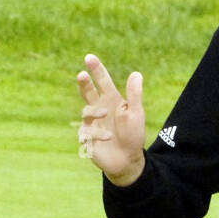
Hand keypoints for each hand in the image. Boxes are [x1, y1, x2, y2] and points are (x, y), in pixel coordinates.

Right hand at [75, 53, 145, 184]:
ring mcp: (91, 122)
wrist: (127, 160)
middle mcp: (99, 108)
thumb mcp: (136, 114)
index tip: (89, 57)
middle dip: (84, 83)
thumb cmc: (133, 135)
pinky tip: (108, 137)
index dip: (96, 69)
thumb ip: (134, 95)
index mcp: (111, 100)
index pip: (102, 81)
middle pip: (88, 91)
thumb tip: (136, 73)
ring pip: (86, 111)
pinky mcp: (87, 137)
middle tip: (82, 74)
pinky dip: (97, 134)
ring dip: (94, 112)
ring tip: (105, 114)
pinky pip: (87, 132)